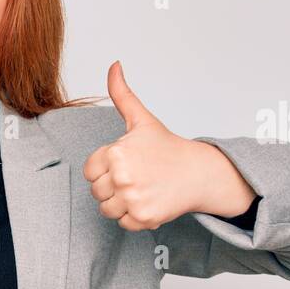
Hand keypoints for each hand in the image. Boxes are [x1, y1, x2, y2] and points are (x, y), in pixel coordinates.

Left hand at [82, 61, 255, 230]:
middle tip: (138, 177)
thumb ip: (122, 94)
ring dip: (122, 203)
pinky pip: (123, 223)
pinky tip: (150, 201)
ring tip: (142, 189)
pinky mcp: (143, 217)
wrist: (199, 173)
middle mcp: (122, 176)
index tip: (125, 164)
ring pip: (107, 210)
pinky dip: (134, 217)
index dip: (106, 169)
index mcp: (117, 152)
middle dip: (114, 187)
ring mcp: (133, 198)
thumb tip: (113, 64)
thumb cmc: (167, 148)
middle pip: (97, 192)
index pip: (90, 171)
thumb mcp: (141, 119)